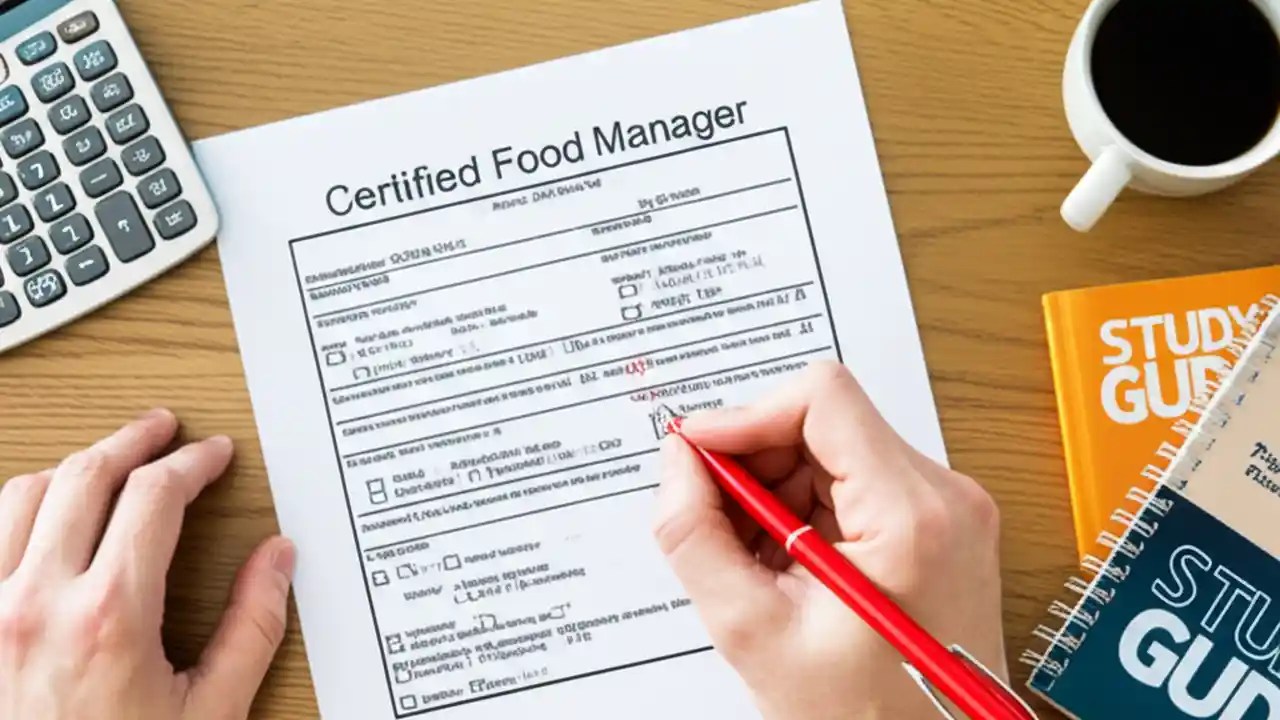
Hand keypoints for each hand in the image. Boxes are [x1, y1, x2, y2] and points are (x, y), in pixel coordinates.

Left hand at [0, 409, 294, 719]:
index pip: (156, 495)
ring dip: (72, 466)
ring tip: (105, 463)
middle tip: (162, 429)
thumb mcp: (208, 713)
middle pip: (87, 474)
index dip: (192, 462)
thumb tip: (278, 562)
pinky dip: (16, 508)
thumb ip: (252, 629)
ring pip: (22, 492)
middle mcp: (38, 599)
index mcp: (111, 614)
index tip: (212, 455)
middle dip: (134, 439)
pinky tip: (41, 513)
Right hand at [654, 362, 1006, 719]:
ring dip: (776, 491)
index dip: (745, 417)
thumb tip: (678, 463)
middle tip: (716, 520)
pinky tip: (787, 564)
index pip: (821, 397)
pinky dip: (804, 511)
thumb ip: (696, 535)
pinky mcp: (938, 524)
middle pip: (825, 421)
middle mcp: (945, 497)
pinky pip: (854, 484)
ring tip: (756, 560)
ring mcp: (947, 509)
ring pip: (833, 451)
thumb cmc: (868, 718)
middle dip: (755, 463)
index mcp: (913, 515)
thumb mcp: (754, 631)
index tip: (699, 451)